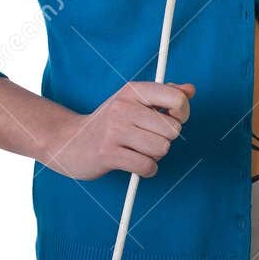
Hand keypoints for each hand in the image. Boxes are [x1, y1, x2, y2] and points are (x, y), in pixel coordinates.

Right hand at [41, 81, 195, 180]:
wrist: (67, 141)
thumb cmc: (108, 122)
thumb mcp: (133, 101)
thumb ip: (164, 94)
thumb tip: (190, 90)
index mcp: (133, 91)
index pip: (177, 99)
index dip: (183, 113)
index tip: (171, 119)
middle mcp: (124, 107)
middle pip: (173, 129)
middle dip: (166, 138)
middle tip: (148, 137)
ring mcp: (115, 130)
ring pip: (162, 148)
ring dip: (155, 155)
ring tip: (138, 149)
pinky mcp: (108, 154)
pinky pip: (147, 166)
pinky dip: (146, 169)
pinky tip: (134, 162)